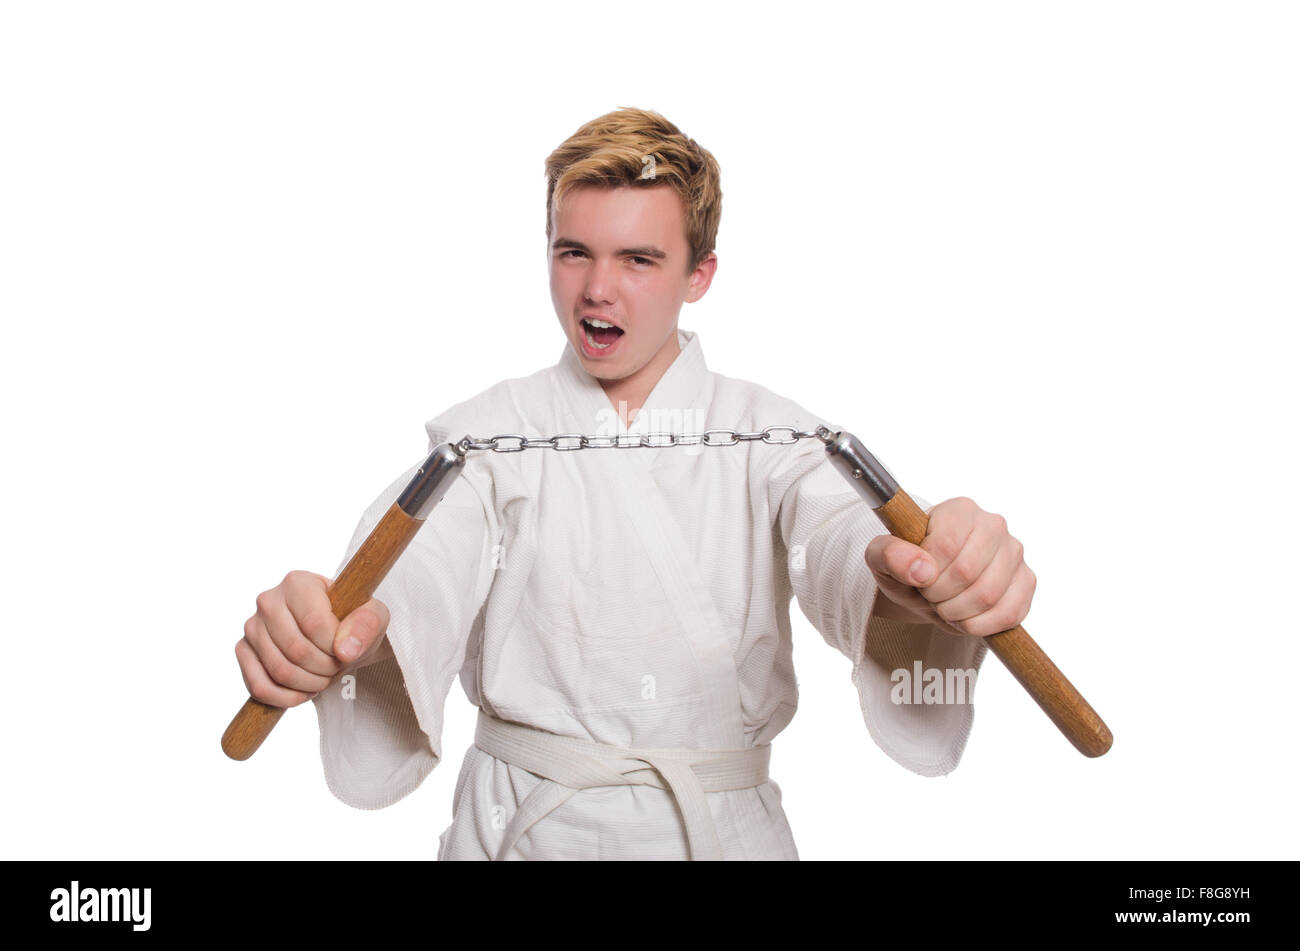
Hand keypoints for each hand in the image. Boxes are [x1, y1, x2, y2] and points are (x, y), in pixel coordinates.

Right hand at [234, 570, 390, 706]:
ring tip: (324, 677)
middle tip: (338, 667)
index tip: (347, 650)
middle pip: (296, 650)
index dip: (335, 647)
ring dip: (310, 684)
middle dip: (325, 669)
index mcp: (297, 582)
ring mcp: (252, 627)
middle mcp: (268, 600)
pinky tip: (304, 691)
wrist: (339, 636)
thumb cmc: (354, 622)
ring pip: (279, 671)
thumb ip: (367, 625)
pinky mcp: (244, 652)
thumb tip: (345, 650)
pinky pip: (258, 686)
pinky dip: (286, 698)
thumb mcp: (374, 617)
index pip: (314, 624)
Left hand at [864, 497, 1035, 637]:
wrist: (928, 585)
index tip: (918, 579)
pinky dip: (979, 626)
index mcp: (959, 510)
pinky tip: (964, 618)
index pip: (946, 545)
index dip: (927, 574)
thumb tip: (921, 570)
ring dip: (956, 613)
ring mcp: (1014, 553)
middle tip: (929, 596)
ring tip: (944, 606)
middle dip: (939, 595)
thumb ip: (891, 555)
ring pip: (988, 595)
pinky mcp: (1026, 582)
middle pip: (967, 572)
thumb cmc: (908, 565)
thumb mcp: (882, 557)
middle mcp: (993, 525)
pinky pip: (1009, 614)